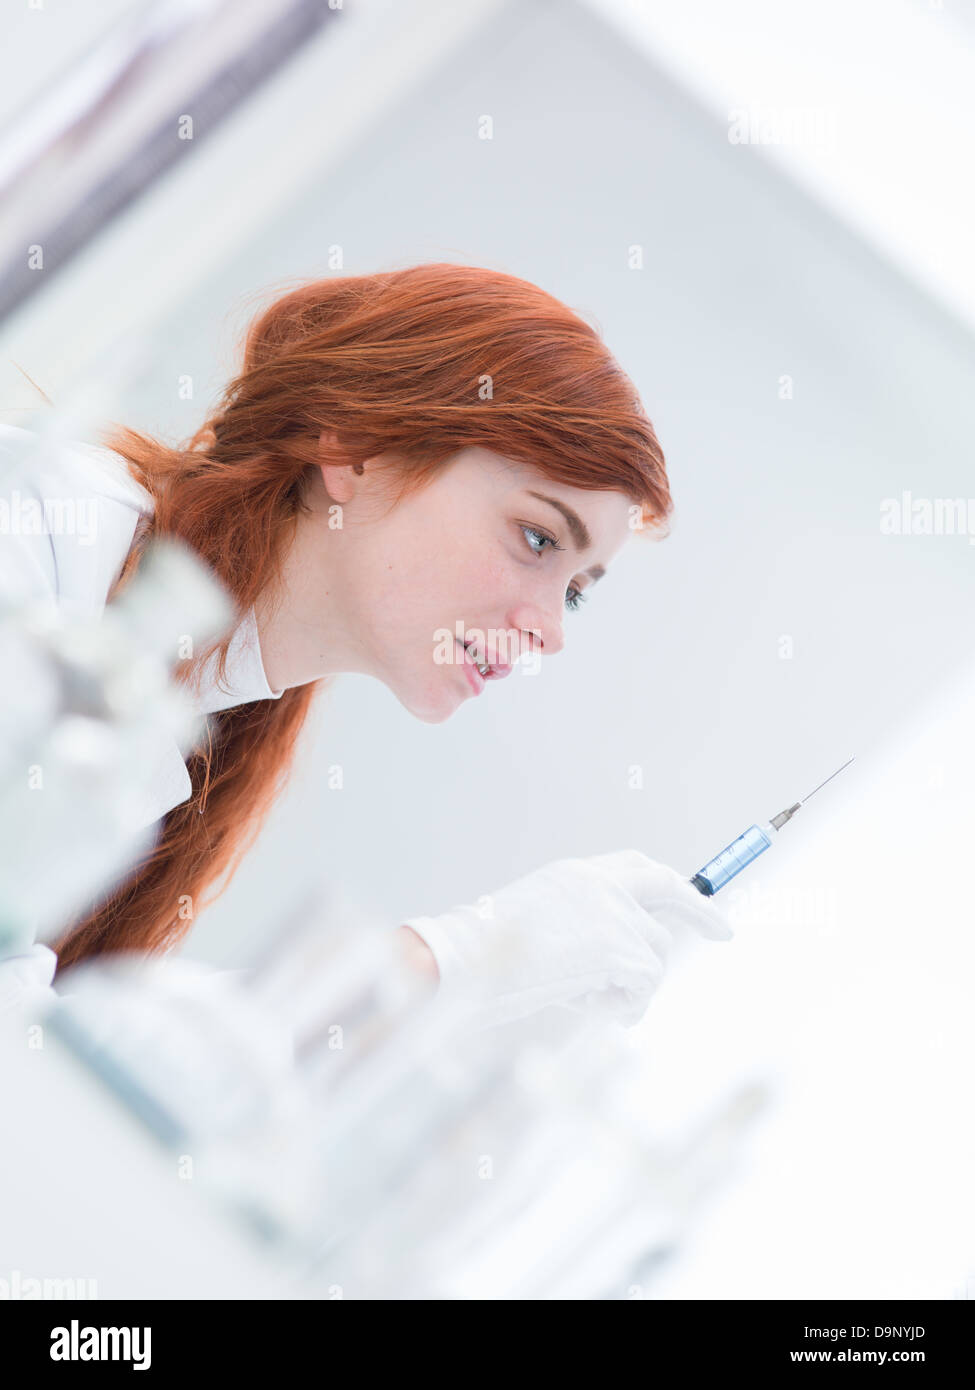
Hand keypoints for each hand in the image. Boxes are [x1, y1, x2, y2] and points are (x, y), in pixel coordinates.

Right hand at [402, 849, 731, 1029]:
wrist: (465, 963)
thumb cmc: (484, 959)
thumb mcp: (536, 931)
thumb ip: (580, 930)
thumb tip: (620, 960)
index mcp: (575, 874)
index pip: (636, 867)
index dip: (666, 883)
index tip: (691, 896)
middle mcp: (601, 884)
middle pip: (669, 889)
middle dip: (700, 911)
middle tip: (725, 931)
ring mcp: (613, 913)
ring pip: (657, 952)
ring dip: (632, 986)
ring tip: (587, 999)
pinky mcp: (620, 948)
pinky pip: (646, 985)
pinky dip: (624, 1005)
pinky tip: (586, 1007)